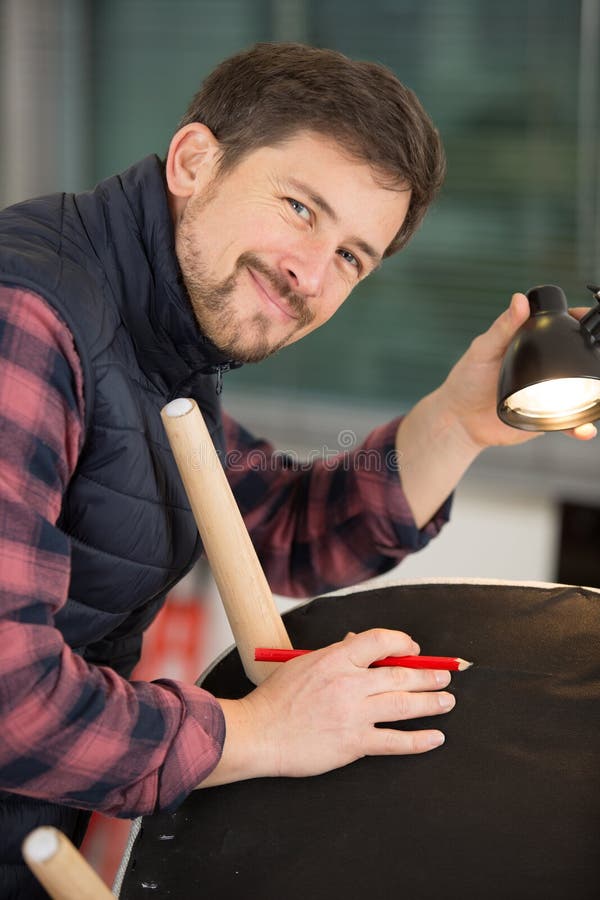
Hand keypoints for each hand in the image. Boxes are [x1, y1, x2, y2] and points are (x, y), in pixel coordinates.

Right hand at [199, 629, 453, 786]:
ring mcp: (353, 714)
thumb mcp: (303, 664)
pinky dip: (419, 740)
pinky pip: (395, 741)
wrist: (258, 734)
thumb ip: (334, 654)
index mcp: (335, 659)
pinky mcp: (354, 743)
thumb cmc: (275, 699)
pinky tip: (435, 737)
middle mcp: (349, 683)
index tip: (414, 650)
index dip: (403, 643)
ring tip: (447, 701)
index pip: (379, 641)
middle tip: (444, 676)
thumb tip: (357, 642)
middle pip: (400, 675)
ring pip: (403, 705)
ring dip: (431, 703)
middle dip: (427, 675)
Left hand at [439, 292, 597, 449]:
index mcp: (530, 344)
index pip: (560, 326)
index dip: (576, 320)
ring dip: (594, 389)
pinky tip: (585, 429)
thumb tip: (519, 299)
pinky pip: (567, 422)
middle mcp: (543, 366)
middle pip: (576, 355)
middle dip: (593, 352)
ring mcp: (547, 392)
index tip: (585, 316)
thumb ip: (502, 328)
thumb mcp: (482, 350)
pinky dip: (579, 427)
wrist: (459, 420)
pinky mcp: (545, 417)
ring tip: (599, 389)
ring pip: (579, 389)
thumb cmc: (466, 380)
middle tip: (598, 351)